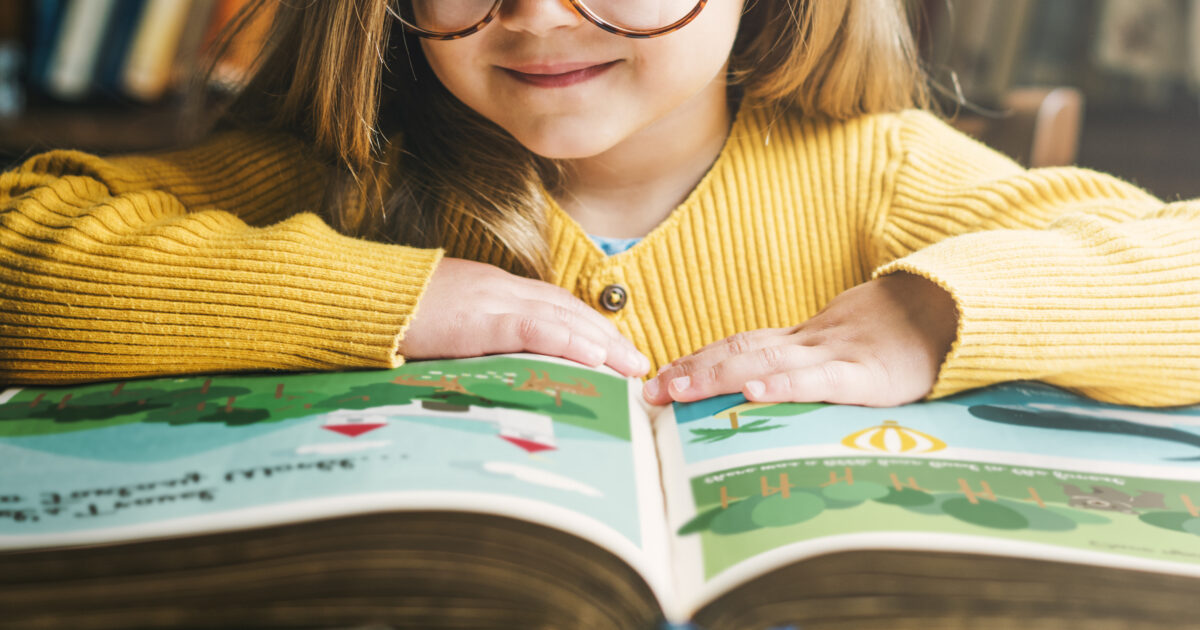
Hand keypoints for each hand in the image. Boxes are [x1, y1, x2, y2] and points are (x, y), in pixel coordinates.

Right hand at [398, 257, 649, 377]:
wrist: (358, 297)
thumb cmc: (392, 316)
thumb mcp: (442, 324)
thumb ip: (472, 338)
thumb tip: (494, 367)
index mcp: (493, 290)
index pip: (553, 307)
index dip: (588, 327)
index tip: (614, 349)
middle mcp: (500, 289)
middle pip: (567, 311)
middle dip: (607, 337)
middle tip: (638, 363)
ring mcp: (491, 301)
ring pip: (561, 318)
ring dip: (601, 343)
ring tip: (630, 366)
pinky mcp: (479, 319)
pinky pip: (533, 329)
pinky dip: (569, 342)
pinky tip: (595, 357)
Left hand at [643, 272, 958, 406]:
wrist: (956, 311)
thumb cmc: (899, 338)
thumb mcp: (845, 351)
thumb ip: (806, 368)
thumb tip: (760, 390)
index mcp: (802, 341)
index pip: (736, 346)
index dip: (694, 361)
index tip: (655, 379)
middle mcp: (809, 344)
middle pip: (738, 352)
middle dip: (690, 373)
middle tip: (648, 393)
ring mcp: (837, 356)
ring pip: (766, 363)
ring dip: (717, 378)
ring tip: (678, 391)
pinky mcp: (869, 375)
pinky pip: (821, 380)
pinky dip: (785, 386)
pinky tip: (755, 393)